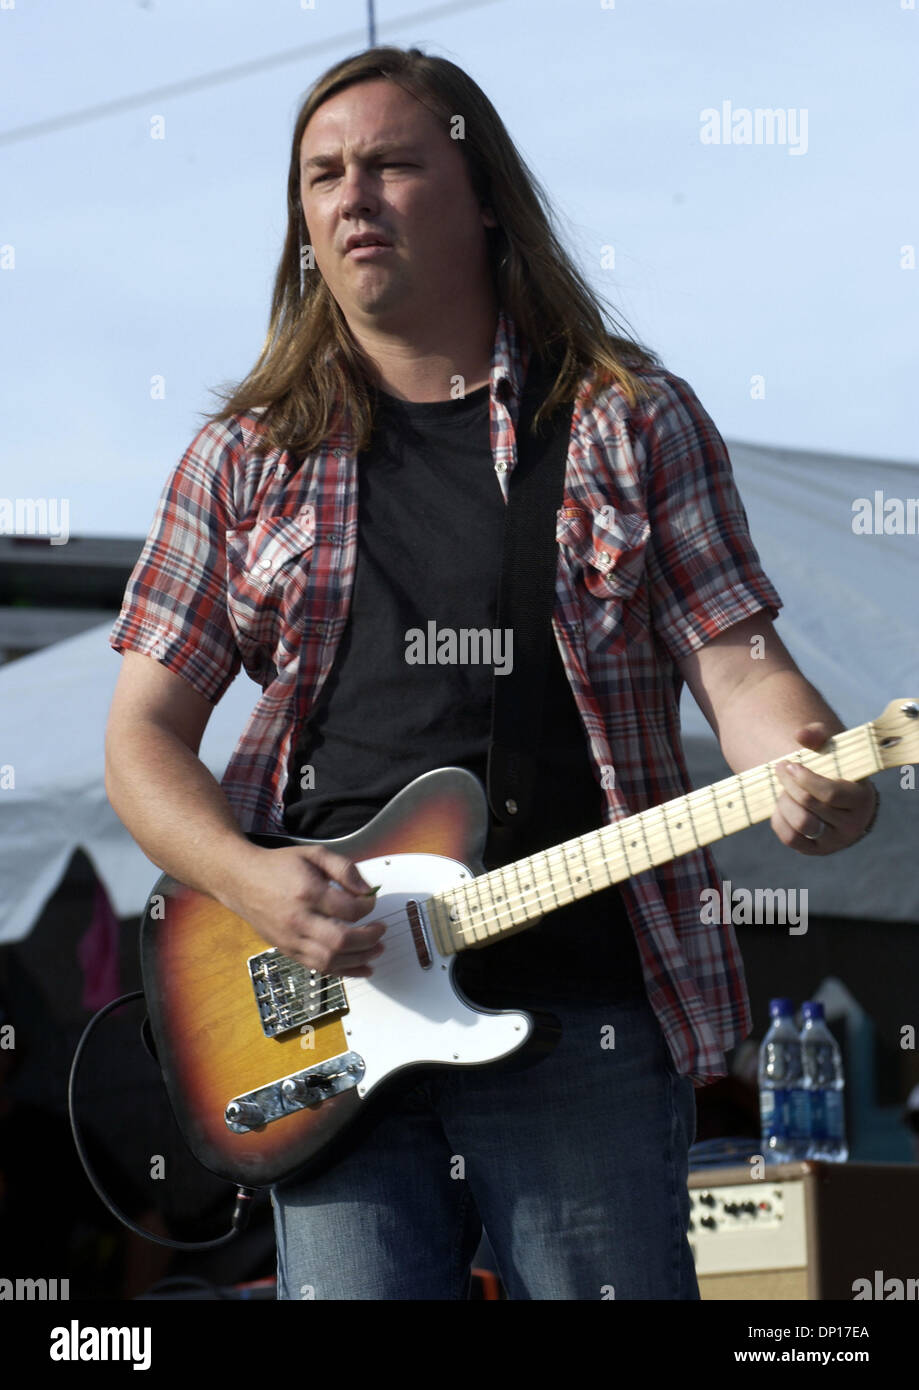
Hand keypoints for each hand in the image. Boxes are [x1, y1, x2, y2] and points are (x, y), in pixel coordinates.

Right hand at [218, 841, 385, 974]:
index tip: (371, 902)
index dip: (368, 907)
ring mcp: (291, 939)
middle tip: (381, 930)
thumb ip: (345, 868)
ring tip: (377, 950)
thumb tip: (367, 890)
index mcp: (307, 893)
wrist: (241, 880)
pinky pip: (318, 967)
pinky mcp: (287, 950)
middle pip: (341, 941)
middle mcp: (298, 920)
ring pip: (330, 960)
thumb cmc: (278, 866)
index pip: (348, 910)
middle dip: (369, 939)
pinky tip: (361, 968)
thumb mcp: (315, 854)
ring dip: (359, 959)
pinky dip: (343, 971)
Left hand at [772, 721, 878, 855]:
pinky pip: (790, 839)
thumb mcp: (831, 749)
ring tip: (782, 790)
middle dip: (789, 784)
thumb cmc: (834, 769)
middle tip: (780, 769)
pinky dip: (779, 820)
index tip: (790, 764)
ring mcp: (835, 841)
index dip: (804, 779)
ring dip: (784, 803)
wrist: (837, 798)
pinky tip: (781, 806)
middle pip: (810, 806)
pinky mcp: (816, 850)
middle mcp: (853, 825)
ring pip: (801, 824)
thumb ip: (818, 735)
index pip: (829, 794)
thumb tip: (800, 735)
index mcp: (861, 799)